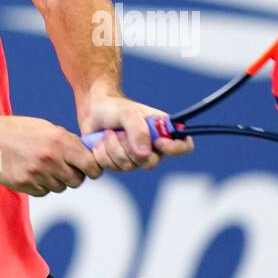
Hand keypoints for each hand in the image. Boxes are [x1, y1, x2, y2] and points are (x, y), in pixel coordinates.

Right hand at [0, 115, 102, 196]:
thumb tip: (89, 154)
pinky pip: (44, 191)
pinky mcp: (25, 185)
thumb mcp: (46, 128)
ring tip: (43, 166)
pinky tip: (31, 171)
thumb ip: (68, 141)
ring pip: (60, 187)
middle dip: (75, 176)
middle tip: (65, 168)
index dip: (93, 169)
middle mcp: (51, 158)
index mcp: (59, 140)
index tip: (91, 169)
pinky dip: (41, 185)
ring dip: (57, 180)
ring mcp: (37, 173)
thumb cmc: (18, 130)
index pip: (91, 164)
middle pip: (77, 180)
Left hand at [77, 88, 195, 171]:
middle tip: (118, 132)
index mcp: (163, 131)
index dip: (174, 148)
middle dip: (129, 147)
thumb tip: (144, 155)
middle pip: (150, 162)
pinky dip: (103, 155)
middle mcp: (153, 147)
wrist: (92, 111)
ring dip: (113, 149)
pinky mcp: (119, 165)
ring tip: (107, 133)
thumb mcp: (127, 112)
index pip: (184, 146)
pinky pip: (113, 169)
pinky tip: (100, 143)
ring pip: (128, 166)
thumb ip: (138, 130)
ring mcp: (136, 158)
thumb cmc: (114, 108)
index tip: (157, 142)